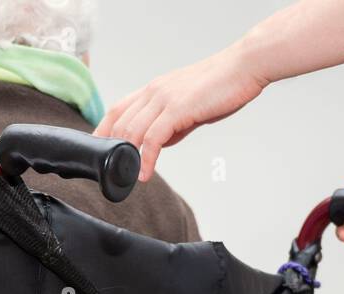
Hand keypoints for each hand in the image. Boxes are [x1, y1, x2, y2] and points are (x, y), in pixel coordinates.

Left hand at [95, 44, 267, 180]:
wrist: (244, 68)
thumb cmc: (222, 86)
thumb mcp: (190, 107)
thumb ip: (172, 124)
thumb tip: (162, 143)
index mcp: (155, 89)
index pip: (118, 108)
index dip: (104, 130)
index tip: (99, 150)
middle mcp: (154, 91)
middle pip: (119, 122)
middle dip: (111, 148)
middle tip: (112, 171)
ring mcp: (164, 99)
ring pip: (132, 130)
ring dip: (127, 156)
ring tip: (126, 176)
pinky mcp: (177, 109)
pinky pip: (153, 138)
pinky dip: (146, 158)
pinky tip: (146, 174)